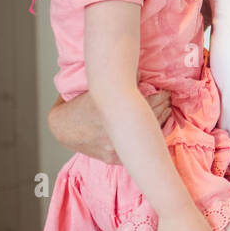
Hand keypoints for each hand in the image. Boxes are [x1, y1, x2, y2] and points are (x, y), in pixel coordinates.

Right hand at [50, 89, 172, 163]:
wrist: (61, 129)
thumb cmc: (77, 105)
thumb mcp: (94, 87)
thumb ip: (115, 81)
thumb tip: (140, 72)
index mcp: (111, 109)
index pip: (150, 102)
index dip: (161, 96)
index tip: (166, 91)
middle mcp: (114, 131)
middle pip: (152, 118)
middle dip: (162, 106)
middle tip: (168, 99)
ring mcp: (114, 148)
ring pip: (147, 136)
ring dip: (159, 122)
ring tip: (165, 110)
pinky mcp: (113, 158)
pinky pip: (138, 150)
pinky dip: (147, 140)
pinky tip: (154, 130)